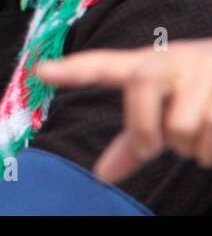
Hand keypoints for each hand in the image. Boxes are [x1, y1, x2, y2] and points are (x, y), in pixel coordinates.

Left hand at [34, 40, 211, 181]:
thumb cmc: (200, 96)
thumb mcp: (166, 108)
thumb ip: (134, 138)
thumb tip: (100, 175)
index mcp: (149, 65)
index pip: (105, 65)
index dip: (74, 69)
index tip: (40, 71)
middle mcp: (173, 61)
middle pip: (142, 84)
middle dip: (146, 125)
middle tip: (155, 145)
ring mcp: (206, 73)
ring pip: (183, 126)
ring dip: (193, 147)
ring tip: (204, 132)